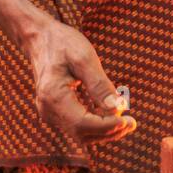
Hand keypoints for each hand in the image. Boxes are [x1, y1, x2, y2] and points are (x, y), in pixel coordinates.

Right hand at [0, 0, 135, 142]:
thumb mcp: (84, 58)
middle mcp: (48, 110)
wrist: (40, 38)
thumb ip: (99, 85)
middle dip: (109, 131)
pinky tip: (113, 116)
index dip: (107, 126)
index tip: (128, 120)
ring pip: (81, 134)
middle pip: (82, 134)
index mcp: (53, 96)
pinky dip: (96, 125)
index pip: (82, 124)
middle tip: (133, 122)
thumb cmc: (62, 43)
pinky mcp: (55, 112)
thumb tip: (118, 109)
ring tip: (128, 121)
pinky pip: (78, 127)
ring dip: (105, 132)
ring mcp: (50, 113)